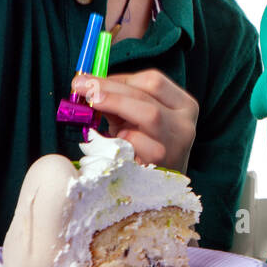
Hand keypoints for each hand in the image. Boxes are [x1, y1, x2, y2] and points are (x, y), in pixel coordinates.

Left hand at [73, 69, 198, 171]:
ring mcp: (177, 143)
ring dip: (116, 103)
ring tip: (90, 102)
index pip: (153, 81)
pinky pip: (140, 142)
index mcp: (183, 105)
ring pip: (150, 113)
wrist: (158, 188)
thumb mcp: (137, 121)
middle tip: (81, 85)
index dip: (120, 78)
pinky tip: (113, 138)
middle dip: (109, 87)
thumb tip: (87, 85)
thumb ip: (120, 103)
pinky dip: (124, 136)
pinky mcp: (163, 162)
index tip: (94, 80)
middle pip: (147, 93)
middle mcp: (185, 122)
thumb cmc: (145, 148)